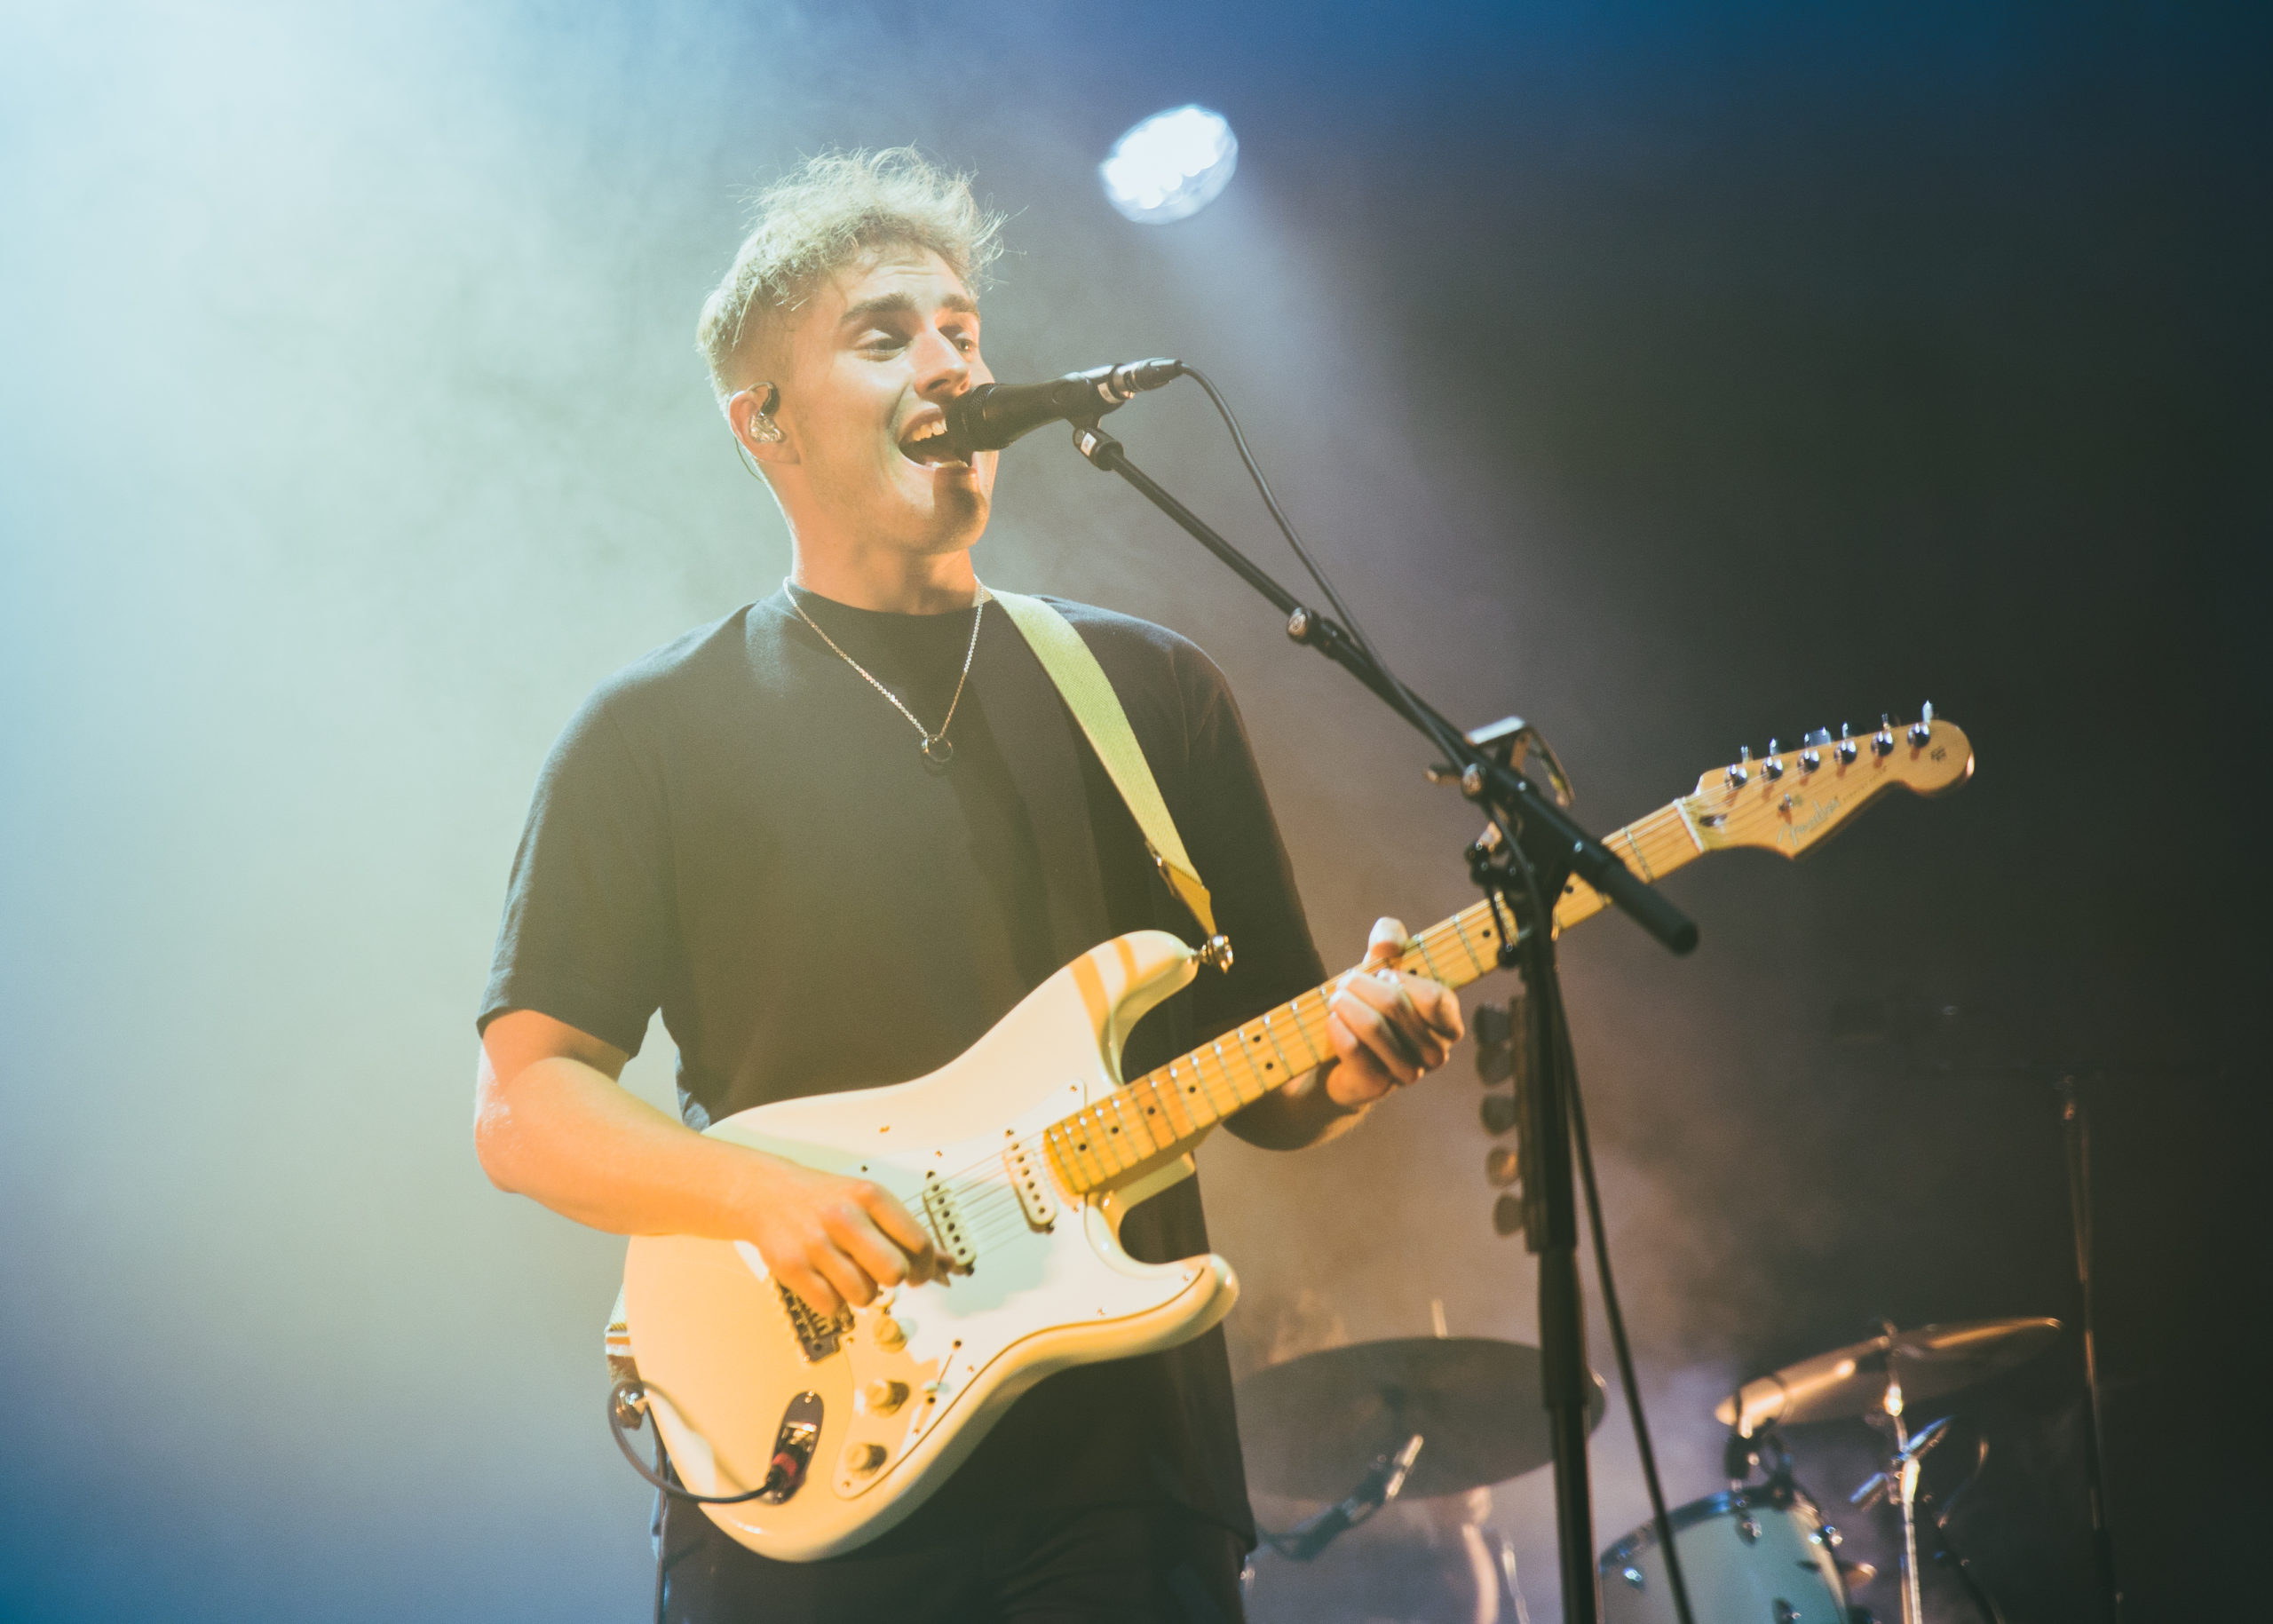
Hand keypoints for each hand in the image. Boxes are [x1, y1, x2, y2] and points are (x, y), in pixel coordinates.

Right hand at [740, 1154, 937, 1318]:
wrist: (768, 1194)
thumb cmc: (827, 1201)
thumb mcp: (868, 1201)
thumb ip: (906, 1232)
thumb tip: (949, 1265)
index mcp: (870, 1196)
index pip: (918, 1243)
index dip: (925, 1267)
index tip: (919, 1273)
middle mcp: (844, 1217)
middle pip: (895, 1273)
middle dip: (894, 1280)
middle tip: (882, 1273)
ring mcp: (817, 1244)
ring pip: (865, 1295)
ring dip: (863, 1292)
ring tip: (849, 1273)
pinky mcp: (793, 1268)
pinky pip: (833, 1306)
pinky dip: (834, 1301)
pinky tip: (827, 1280)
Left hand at [1322, 916, 1464, 1111]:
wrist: (1340, 1057)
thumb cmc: (1369, 1005)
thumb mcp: (1380, 966)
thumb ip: (1389, 939)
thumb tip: (1389, 942)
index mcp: (1448, 1024)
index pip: (1436, 997)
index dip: (1403, 979)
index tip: (1383, 973)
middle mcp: (1436, 1053)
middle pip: (1395, 1005)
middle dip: (1361, 984)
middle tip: (1346, 982)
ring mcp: (1408, 1074)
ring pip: (1372, 1026)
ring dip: (1345, 1004)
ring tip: (1336, 998)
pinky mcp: (1377, 1086)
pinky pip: (1352, 1047)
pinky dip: (1336, 1026)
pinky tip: (1332, 1020)